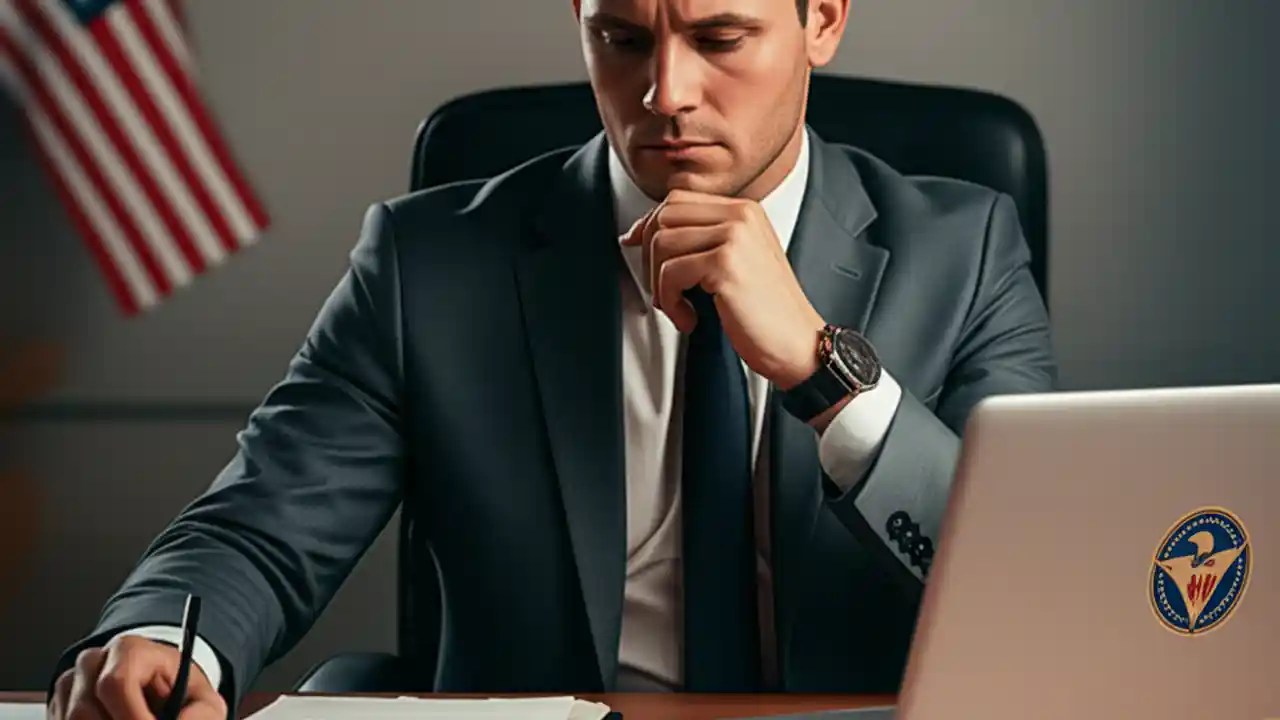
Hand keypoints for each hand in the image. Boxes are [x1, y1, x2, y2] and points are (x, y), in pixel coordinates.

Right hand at [48, 635, 224, 719]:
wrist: (160, 695)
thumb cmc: (179, 696)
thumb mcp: (202, 703)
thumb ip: (198, 715)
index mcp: (130, 650)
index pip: (116, 683)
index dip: (132, 716)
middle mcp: (92, 663)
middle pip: (84, 710)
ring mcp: (69, 686)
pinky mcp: (57, 709)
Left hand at [621, 189, 825, 388]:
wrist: (799, 344)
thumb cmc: (767, 313)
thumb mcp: (735, 263)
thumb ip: (700, 241)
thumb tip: (642, 232)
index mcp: (744, 211)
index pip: (678, 199)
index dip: (649, 224)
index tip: (636, 245)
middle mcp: (741, 216)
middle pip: (664, 216)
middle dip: (650, 257)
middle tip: (664, 291)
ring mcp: (735, 237)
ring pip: (662, 243)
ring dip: (659, 285)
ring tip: (680, 308)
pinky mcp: (726, 264)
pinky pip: (670, 273)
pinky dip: (670, 302)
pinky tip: (690, 319)